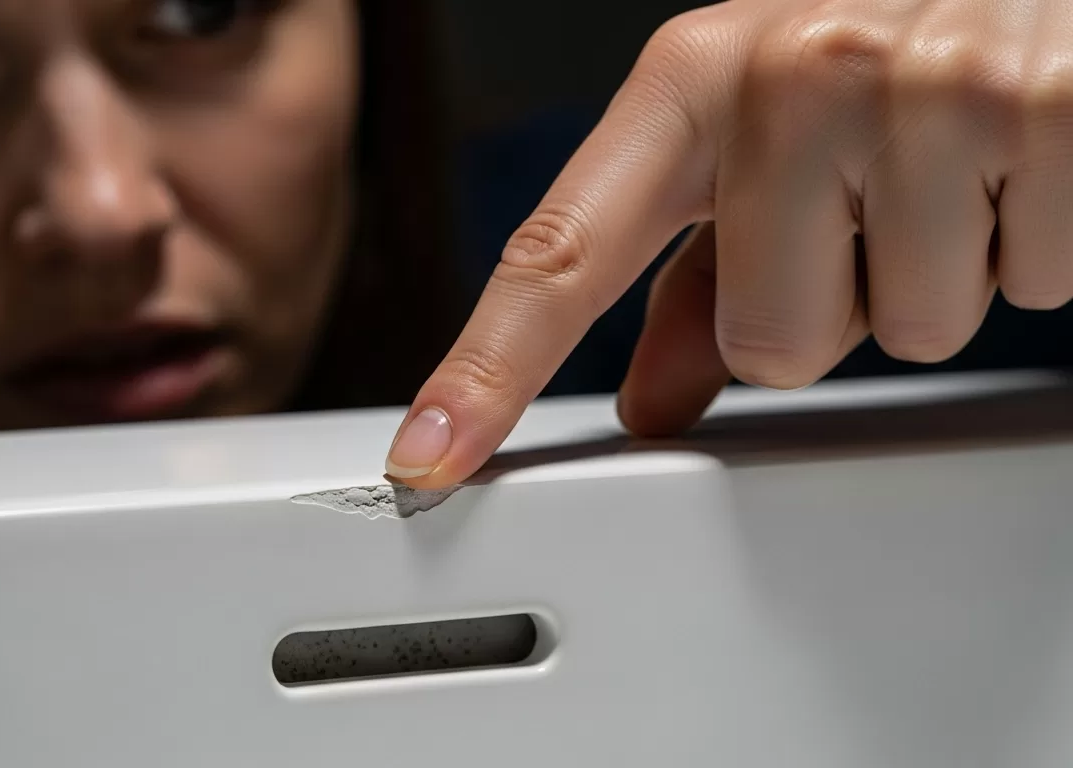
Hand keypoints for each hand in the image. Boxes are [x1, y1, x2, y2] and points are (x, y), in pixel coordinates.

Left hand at [386, 0, 1072, 487]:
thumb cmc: (895, 40)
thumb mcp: (766, 137)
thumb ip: (702, 272)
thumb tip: (651, 399)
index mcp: (692, 76)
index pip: (563, 253)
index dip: (487, 371)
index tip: (429, 456)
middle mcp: (792, 71)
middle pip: (766, 347)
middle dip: (830, 306)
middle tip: (874, 209)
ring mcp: (920, 87)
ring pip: (898, 334)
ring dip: (933, 279)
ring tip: (950, 177)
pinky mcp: (1045, 112)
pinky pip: (1025, 292)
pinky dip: (1029, 253)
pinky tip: (1016, 169)